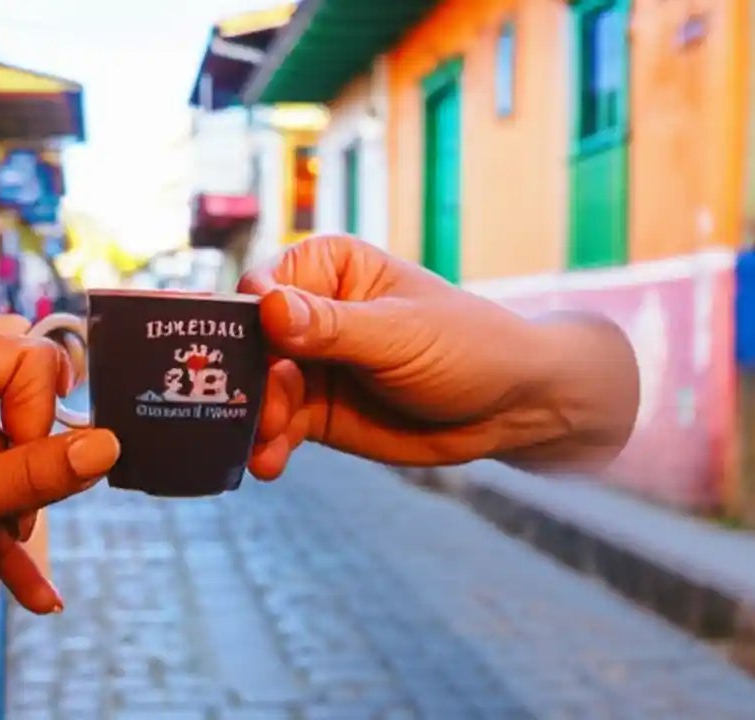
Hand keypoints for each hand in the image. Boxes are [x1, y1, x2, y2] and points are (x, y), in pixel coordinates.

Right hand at [243, 235, 637, 477]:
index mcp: (327, 268)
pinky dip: (268, 443)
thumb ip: (331, 327)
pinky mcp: (316, 410)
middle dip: (244, 379)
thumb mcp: (398, 333)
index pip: (262, 285)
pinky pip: (277, 425)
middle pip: (250, 342)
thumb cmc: (466, 345)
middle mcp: (308, 312)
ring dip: (254, 418)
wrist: (509, 408)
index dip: (247, 320)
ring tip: (267, 443)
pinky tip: (269, 462)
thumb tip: (267, 308)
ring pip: (258, 389)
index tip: (250, 356)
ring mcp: (309, 365)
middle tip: (257, 411)